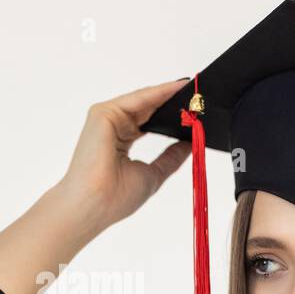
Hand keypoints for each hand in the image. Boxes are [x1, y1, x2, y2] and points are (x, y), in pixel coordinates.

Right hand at [57, 78, 193, 232]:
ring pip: (143, 101)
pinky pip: (137, 99)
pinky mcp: (103, 113)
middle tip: (200, 96)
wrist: (95, 204)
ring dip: (169, 94)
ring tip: (195, 90)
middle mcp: (112, 129)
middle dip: (173, 102)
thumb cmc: (115, 198)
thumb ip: (170, 157)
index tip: (195, 111)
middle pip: (147, 108)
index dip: (171, 116)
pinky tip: (178, 88)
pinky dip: (158, 93)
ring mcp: (106, 119)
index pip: (149, 122)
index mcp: (120, 143)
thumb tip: (189, 144)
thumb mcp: (154, 174)